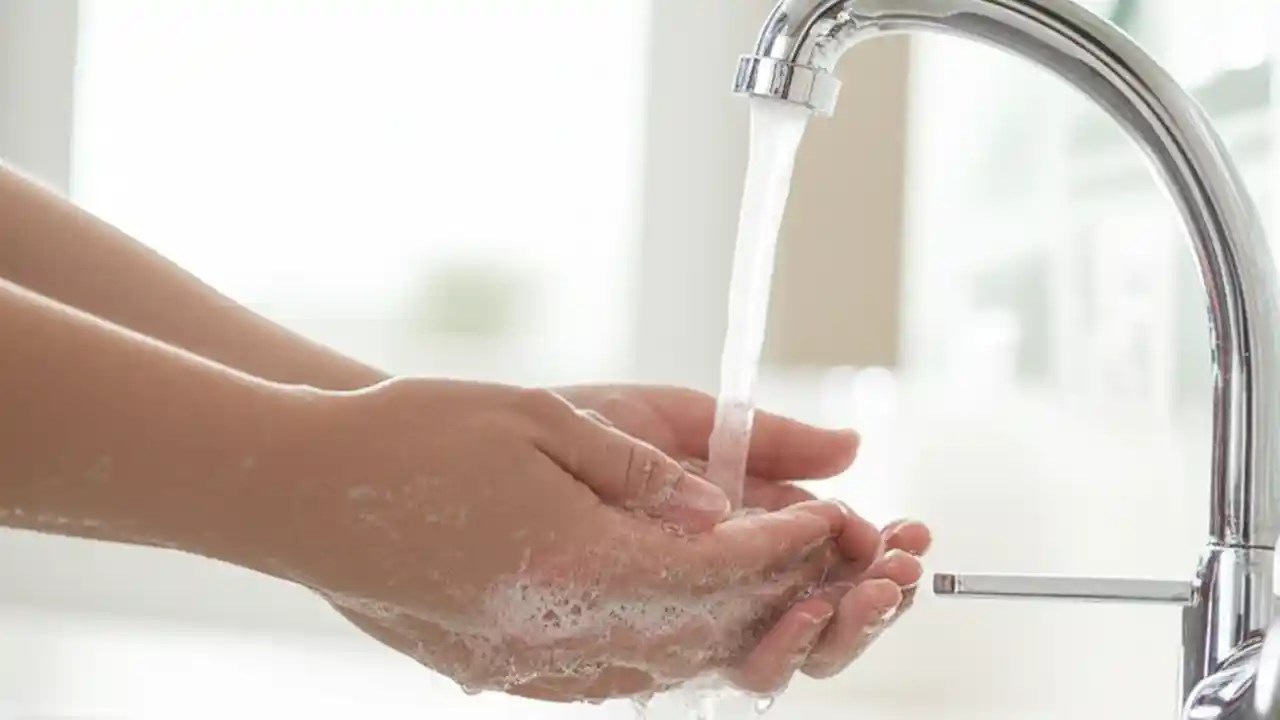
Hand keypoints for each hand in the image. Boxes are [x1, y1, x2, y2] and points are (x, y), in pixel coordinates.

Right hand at [249, 378, 881, 701]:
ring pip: (662, 662)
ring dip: (726, 626)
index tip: (829, 517)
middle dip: (773, 593)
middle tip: (818, 553)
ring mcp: (526, 662)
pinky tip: (680, 618)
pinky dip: (664, 648)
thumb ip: (642, 474)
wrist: (303, 489)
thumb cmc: (416, 434)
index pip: (717, 569)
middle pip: (702, 627)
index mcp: (579, 564)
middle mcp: (560, 631)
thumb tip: (722, 513)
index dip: (783, 544)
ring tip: (767, 584)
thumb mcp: (540, 419)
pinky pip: (609, 674)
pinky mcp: (500, 668)